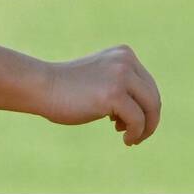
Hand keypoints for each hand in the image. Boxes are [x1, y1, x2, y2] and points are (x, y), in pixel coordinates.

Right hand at [38, 45, 161, 145]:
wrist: (40, 86)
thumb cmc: (66, 88)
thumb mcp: (100, 77)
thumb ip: (122, 84)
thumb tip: (149, 112)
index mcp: (124, 54)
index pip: (149, 86)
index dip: (144, 108)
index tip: (128, 122)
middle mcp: (125, 61)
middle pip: (153, 98)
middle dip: (148, 120)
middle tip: (134, 135)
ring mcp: (121, 76)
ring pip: (150, 109)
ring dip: (145, 129)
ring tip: (130, 138)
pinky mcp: (114, 94)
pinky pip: (138, 120)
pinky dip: (136, 133)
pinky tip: (124, 139)